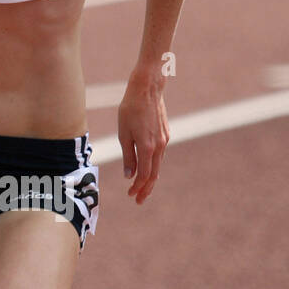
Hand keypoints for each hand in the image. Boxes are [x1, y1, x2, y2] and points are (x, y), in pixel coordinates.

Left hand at [118, 73, 169, 203]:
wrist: (147, 88)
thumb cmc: (131, 109)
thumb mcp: (124, 133)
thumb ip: (128, 155)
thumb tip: (130, 175)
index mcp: (147, 147)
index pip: (144, 175)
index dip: (138, 188)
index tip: (131, 196)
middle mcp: (159, 146)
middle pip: (154, 174)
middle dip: (146, 189)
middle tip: (139, 200)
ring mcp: (164, 140)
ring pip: (158, 165)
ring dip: (150, 178)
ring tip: (142, 188)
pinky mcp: (165, 134)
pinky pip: (160, 155)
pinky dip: (154, 165)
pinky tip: (148, 168)